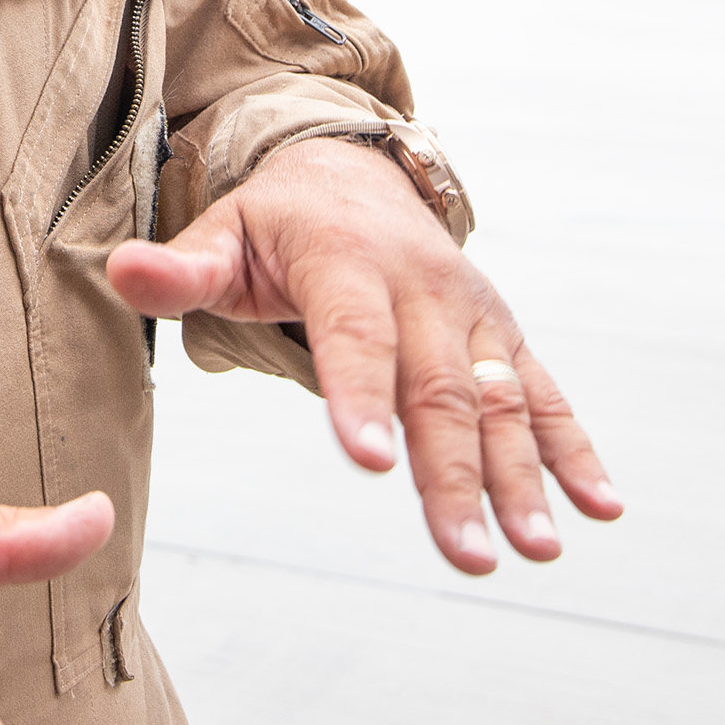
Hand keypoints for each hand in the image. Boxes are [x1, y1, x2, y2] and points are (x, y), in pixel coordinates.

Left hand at [106, 135, 619, 573]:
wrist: (354, 171)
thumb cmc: (278, 221)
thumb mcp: (221, 233)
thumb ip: (178, 268)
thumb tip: (123, 270)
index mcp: (349, 264)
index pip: (355, 337)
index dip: (361, 396)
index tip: (371, 460)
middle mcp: (423, 288)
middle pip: (438, 389)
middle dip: (455, 475)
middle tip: (467, 553)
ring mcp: (470, 314)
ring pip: (500, 401)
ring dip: (522, 478)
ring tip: (534, 548)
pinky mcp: (500, 336)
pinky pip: (543, 395)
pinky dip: (575, 449)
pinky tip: (600, 506)